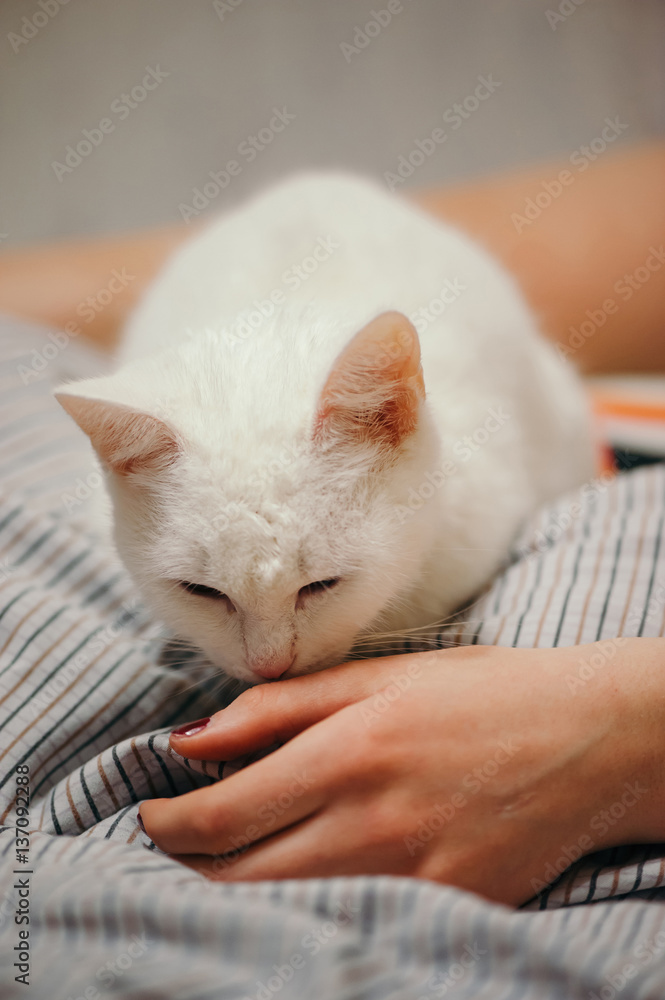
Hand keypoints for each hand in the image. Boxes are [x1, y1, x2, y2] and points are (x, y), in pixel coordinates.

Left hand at [139, 639, 664, 904]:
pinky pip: (349, 924)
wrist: (590, 738)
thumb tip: (189, 742)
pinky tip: (296, 882)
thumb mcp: (377, 676)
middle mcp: (373, 823)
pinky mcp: (446, 911)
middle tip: (172, 845)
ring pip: (284, 911)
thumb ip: (277, 708)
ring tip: (219, 866)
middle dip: (186, 867)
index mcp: (350, 751)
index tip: (151, 814)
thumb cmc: (478, 694)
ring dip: (232, 893)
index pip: (222, 815)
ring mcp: (412, 878)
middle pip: (240, 878)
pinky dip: (302, 910)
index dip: (168, 824)